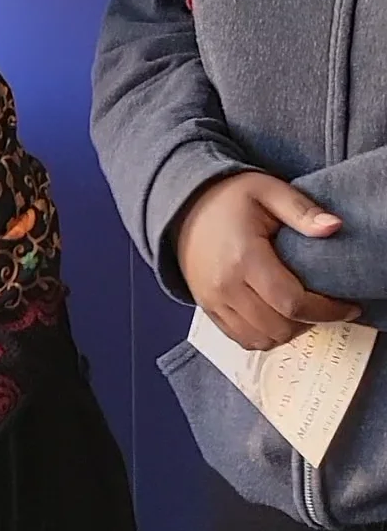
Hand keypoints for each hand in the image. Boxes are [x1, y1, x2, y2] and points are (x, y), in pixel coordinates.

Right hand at [174, 173, 359, 350]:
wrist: (183, 206)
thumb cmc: (228, 197)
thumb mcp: (268, 190)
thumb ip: (302, 210)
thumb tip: (334, 227)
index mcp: (244, 257)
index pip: (292, 302)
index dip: (326, 311)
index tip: (348, 307)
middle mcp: (225, 285)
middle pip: (279, 327)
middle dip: (311, 322)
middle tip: (325, 305)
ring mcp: (213, 301)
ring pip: (261, 340)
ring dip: (288, 332)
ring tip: (301, 311)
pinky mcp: (207, 309)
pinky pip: (242, 340)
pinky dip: (265, 337)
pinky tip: (278, 317)